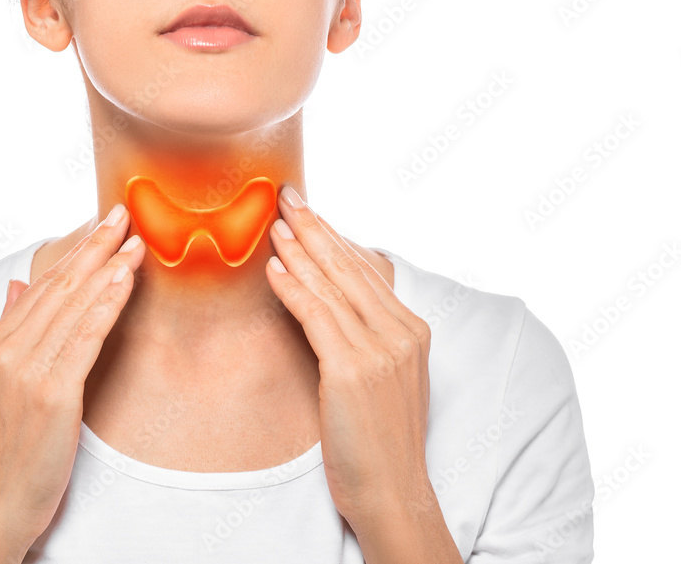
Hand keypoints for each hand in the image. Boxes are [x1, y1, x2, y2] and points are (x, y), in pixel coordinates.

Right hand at [0, 204, 144, 556]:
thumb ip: (6, 331)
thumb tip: (19, 287)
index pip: (42, 286)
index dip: (75, 253)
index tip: (102, 227)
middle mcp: (6, 349)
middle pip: (59, 286)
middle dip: (95, 246)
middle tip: (123, 212)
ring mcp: (27, 370)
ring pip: (74, 305)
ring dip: (108, 266)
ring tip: (135, 239)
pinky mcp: (52, 393)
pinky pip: (85, 338)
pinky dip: (107, 304)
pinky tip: (125, 279)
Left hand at [264, 186, 435, 528]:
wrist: (392, 489)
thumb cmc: (379, 439)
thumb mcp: (383, 379)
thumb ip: (367, 337)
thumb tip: (330, 302)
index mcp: (411, 331)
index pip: (366, 271)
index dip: (334, 236)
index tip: (309, 210)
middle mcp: (400, 333)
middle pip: (349, 268)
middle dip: (314, 227)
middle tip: (286, 195)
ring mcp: (380, 350)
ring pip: (332, 286)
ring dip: (298, 249)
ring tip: (274, 222)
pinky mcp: (353, 370)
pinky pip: (317, 316)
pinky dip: (293, 288)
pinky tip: (273, 268)